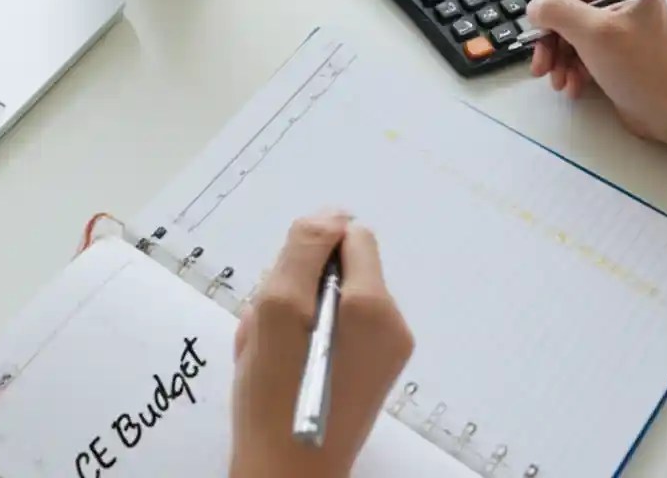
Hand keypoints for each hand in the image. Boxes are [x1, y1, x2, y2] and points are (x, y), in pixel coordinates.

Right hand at [231, 213, 413, 477]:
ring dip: (297, 313)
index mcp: (375, 306)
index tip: (284, 286)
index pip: (350, 236)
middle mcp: (392, 326)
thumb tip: (331, 214)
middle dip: (300, 284)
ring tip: (276, 351)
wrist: (287, 472)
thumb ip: (304, 251)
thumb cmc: (275, 396)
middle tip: (274, 325)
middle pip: (343, 268)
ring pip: (334, 299)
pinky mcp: (369, 372)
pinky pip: (337, 330)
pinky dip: (306, 337)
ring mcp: (384, 352)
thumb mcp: (277, 308)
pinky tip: (286, 367)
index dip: (309, 250)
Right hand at [527, 0, 666, 166]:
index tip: (544, 29)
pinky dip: (569, 67)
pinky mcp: (610, 48)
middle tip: (543, 64)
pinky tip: (572, 85)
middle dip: (549, 36)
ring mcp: (614, 22)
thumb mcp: (594, 33)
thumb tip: (533, 8)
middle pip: (562, 3)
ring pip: (565, 29)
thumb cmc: (641, 67)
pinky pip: (576, 48)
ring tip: (557, 81)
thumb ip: (557, 11)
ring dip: (556, 56)